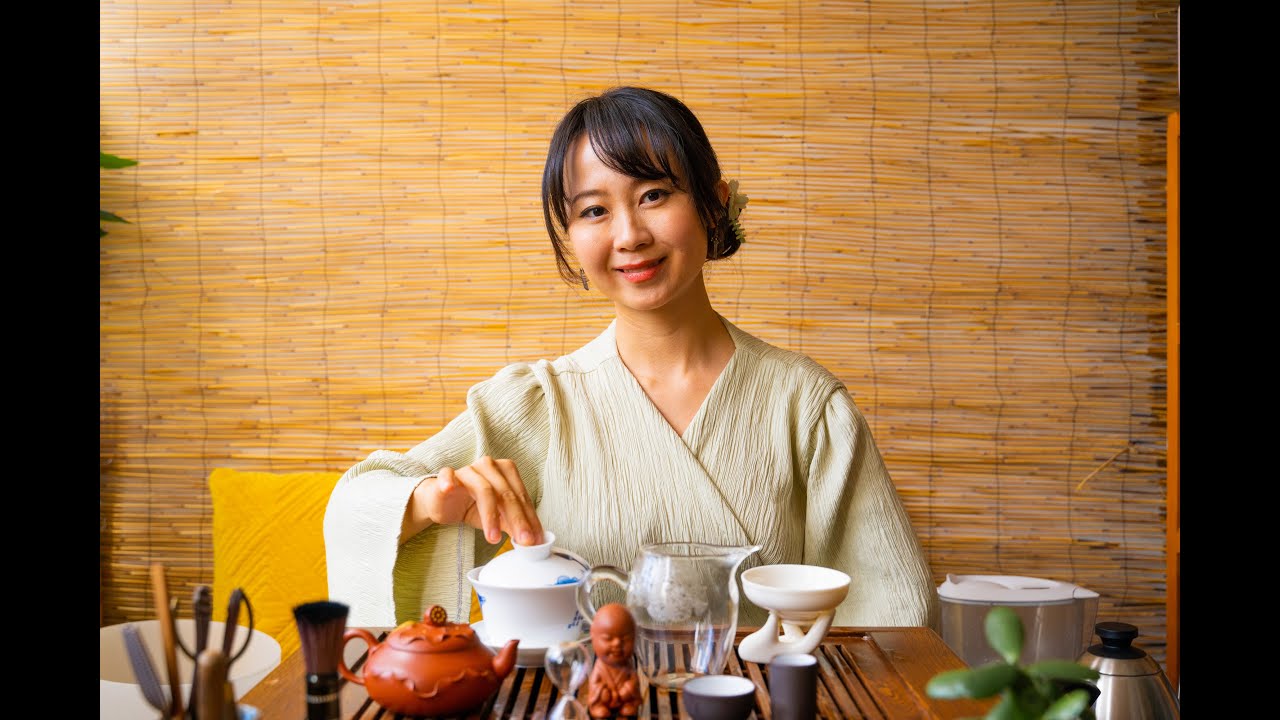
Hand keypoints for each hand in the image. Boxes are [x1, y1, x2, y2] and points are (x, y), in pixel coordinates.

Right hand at [402, 456, 543, 545]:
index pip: (521, 496)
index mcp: (506, 471)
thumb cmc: (472, 506)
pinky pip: (447, 476)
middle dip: (516, 519)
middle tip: (522, 540)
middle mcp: (489, 466)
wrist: (442, 502)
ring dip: (490, 515)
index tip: (535, 540)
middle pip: (506, 493)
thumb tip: (534, 541)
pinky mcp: (446, 475)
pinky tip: (450, 488)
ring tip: (494, 538)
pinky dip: (449, 481)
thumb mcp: (498, 518)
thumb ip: (514, 525)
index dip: (530, 519)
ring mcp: (468, 470)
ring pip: (483, 489)